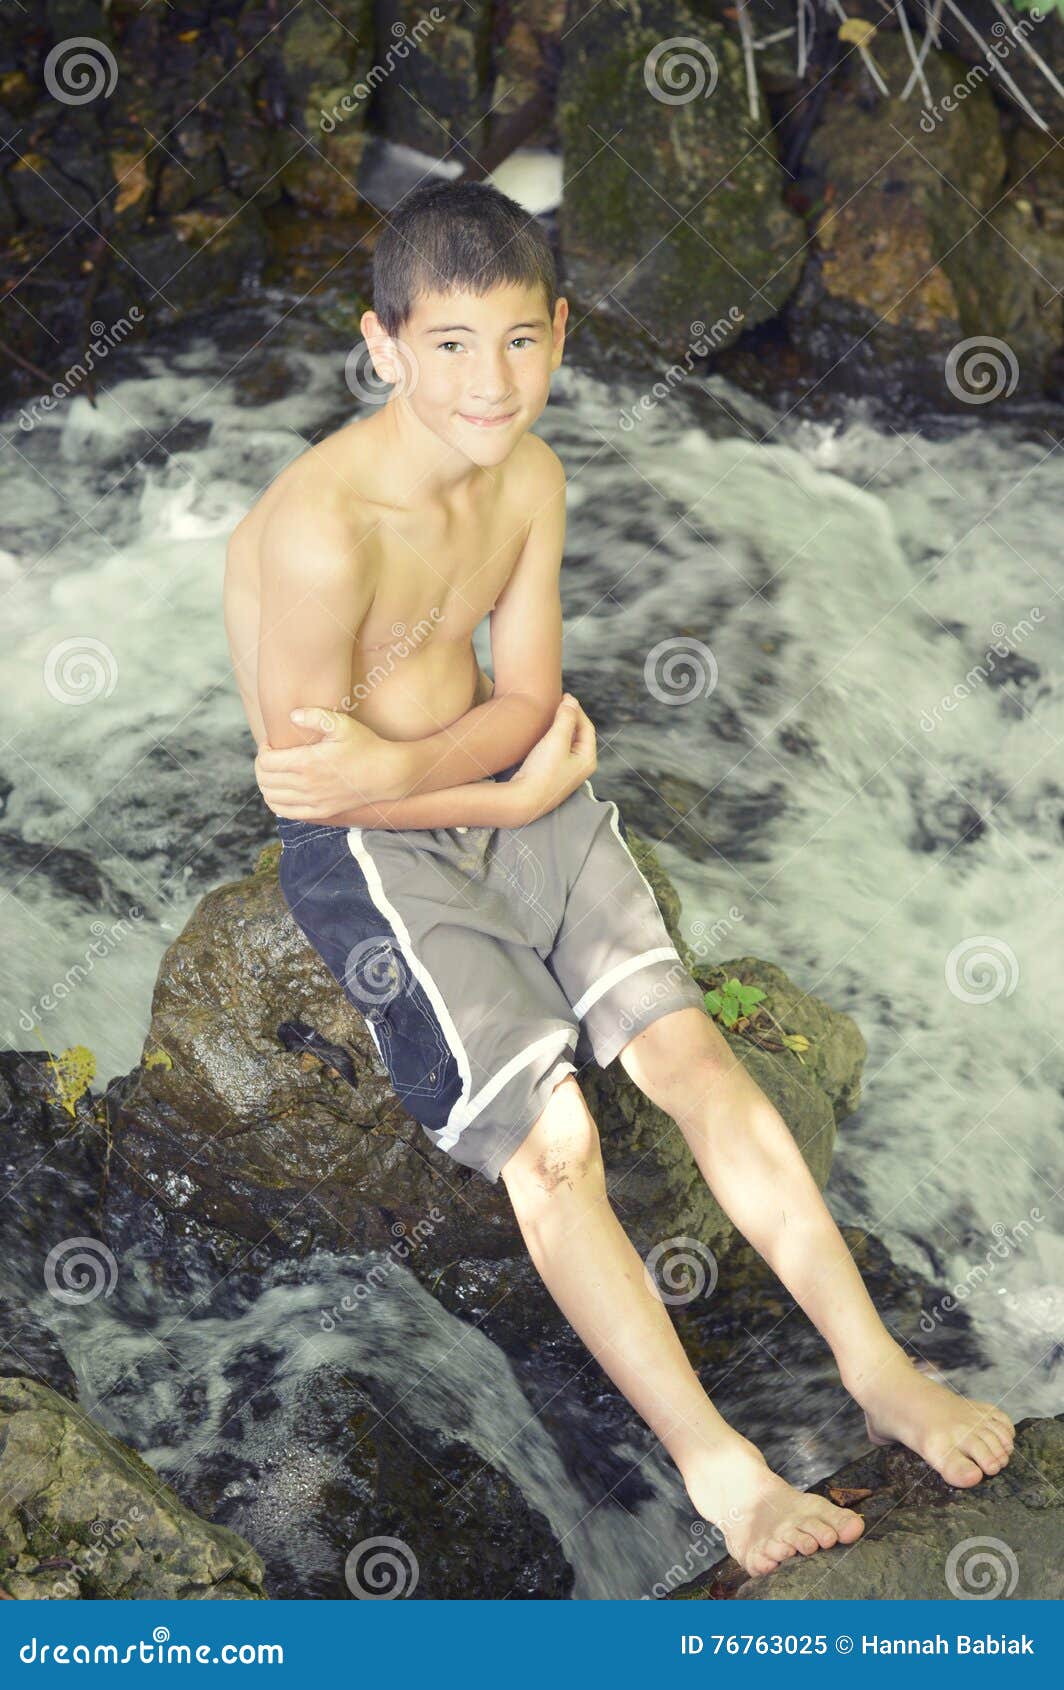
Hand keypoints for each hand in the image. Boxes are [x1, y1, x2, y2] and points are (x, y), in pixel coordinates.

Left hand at [254, 707, 406, 819]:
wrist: (387, 773)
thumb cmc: (365, 745)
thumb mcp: (342, 724)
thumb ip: (315, 716)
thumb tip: (290, 715)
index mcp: (308, 763)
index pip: (266, 762)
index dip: (262, 751)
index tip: (270, 743)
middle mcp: (307, 785)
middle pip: (265, 781)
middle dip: (261, 766)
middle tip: (270, 755)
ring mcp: (314, 801)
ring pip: (272, 798)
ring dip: (266, 784)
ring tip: (274, 772)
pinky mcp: (321, 811)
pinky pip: (286, 812)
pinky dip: (276, 802)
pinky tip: (281, 790)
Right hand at [510, 694, 596, 821]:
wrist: (522, 801)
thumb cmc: (542, 771)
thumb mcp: (556, 740)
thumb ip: (565, 718)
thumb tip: (571, 700)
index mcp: (588, 759)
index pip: (587, 727)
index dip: (576, 709)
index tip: (563, 696)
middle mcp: (580, 767)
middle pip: (578, 735)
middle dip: (568, 717)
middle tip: (555, 703)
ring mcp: (565, 773)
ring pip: (566, 743)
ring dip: (558, 728)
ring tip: (547, 715)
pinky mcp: (551, 776)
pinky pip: (555, 751)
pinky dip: (551, 739)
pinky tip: (540, 734)